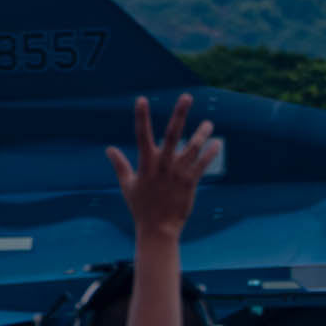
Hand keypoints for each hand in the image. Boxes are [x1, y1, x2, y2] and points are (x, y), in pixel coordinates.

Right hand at [109, 93, 222, 240]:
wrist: (158, 229)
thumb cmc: (141, 207)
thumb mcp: (127, 185)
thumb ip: (120, 165)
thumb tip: (109, 149)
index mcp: (146, 163)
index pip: (141, 135)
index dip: (141, 117)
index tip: (142, 99)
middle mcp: (163, 164)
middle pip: (172, 134)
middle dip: (179, 114)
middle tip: (187, 97)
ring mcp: (178, 173)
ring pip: (193, 147)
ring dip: (202, 133)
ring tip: (209, 124)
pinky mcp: (190, 182)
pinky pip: (203, 164)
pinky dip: (210, 153)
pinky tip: (216, 143)